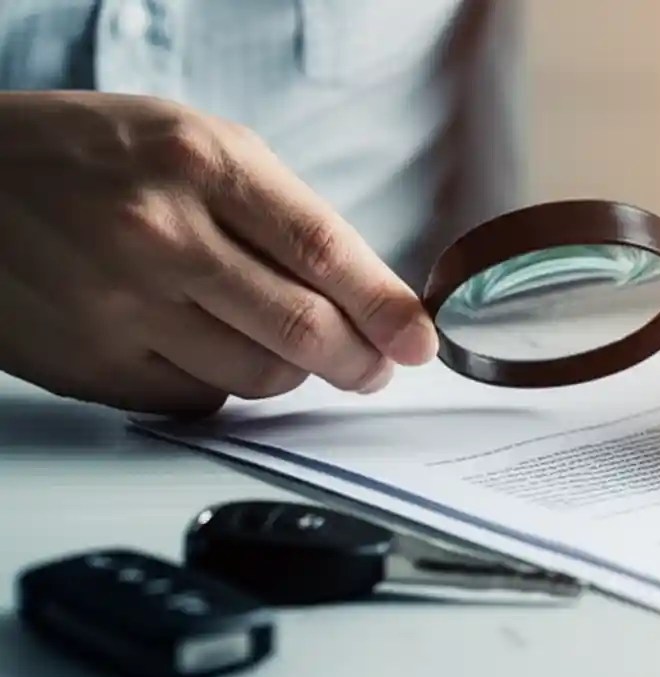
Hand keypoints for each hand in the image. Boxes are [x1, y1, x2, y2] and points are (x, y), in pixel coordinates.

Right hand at [0, 92, 435, 415]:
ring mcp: (121, 306)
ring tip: (289, 348)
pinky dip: (226, 386)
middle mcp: (161, 234)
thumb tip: (367, 293)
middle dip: (361, 361)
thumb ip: (280, 213)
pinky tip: (211, 350)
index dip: (386, 307)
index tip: (421, 341)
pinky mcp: (92, 365)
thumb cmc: (90, 156)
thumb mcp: (194, 143)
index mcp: (200, 163)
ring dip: (296, 375)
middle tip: (376, 365)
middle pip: (303, 330)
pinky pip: (199, 401)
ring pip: (259, 378)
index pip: (324, 251)